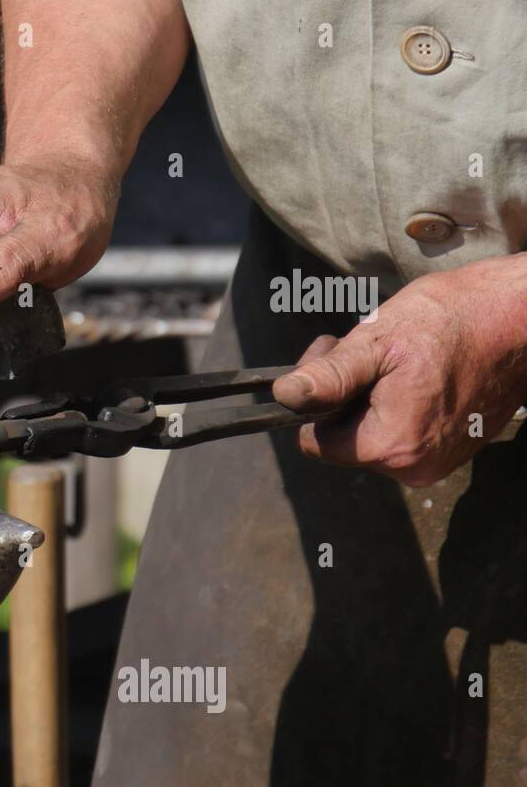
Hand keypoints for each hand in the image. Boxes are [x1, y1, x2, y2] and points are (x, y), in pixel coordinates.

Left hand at [273, 254, 526, 485]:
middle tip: (365, 350)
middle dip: (344, 395)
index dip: (315, 398)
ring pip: (371, 434)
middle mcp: (414, 468)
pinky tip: (418, 373)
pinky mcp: (451, 450)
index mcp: (392, 448)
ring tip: (397, 360)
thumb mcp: (376, 341)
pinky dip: (397, 403)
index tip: (329, 354)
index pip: (316, 441)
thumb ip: (329, 377)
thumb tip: (284, 396)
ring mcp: (437, 462)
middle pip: (343, 439)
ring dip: (370, 397)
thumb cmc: (452, 320)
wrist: (520, 318)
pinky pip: (401, 432)